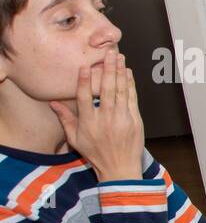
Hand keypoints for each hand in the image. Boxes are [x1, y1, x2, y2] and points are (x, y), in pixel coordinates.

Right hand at [49, 51, 143, 181]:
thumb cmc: (96, 154)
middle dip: (108, 69)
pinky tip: (128, 74)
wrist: (120, 169)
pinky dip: (131, 85)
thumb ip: (65, 119)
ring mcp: (122, 119)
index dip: (85, 81)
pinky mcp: (135, 121)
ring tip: (119, 57)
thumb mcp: (75, 139)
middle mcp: (105, 119)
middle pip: (106, 90)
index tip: (85, 66)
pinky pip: (132, 99)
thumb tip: (53, 102)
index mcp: (89, 123)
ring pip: (121, 92)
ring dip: (120, 73)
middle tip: (109, 53)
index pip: (85, 98)